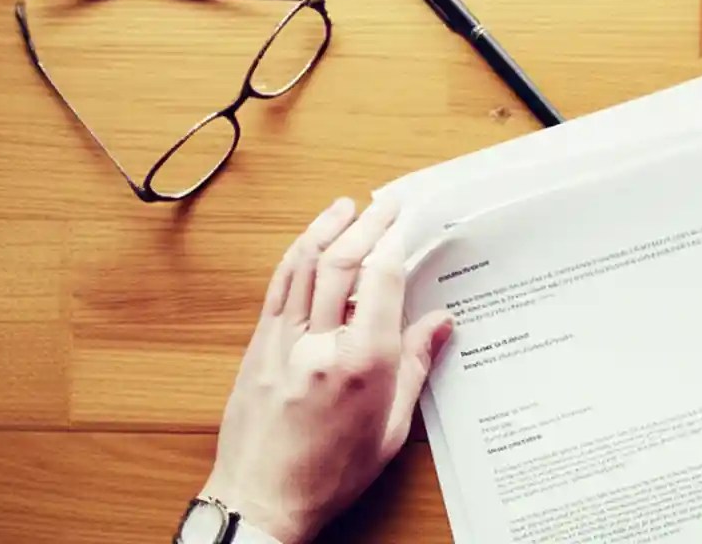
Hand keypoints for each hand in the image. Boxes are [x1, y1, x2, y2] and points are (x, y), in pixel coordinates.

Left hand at [201, 197, 453, 543]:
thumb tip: (441, 323)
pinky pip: (279, 287)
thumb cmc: (330, 473)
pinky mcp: (260, 345)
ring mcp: (286, 341)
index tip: (408, 221)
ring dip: (328, 227)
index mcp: (363, 364)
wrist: (263, 498)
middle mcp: (323, 344)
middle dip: (368, 224)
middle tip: (386, 203)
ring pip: (306, 265)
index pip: (383, 281)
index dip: (396, 242)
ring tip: (347, 206)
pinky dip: (296, 256)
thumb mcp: (391, 428)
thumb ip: (416, 367)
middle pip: (345, 262)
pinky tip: (309, 241)